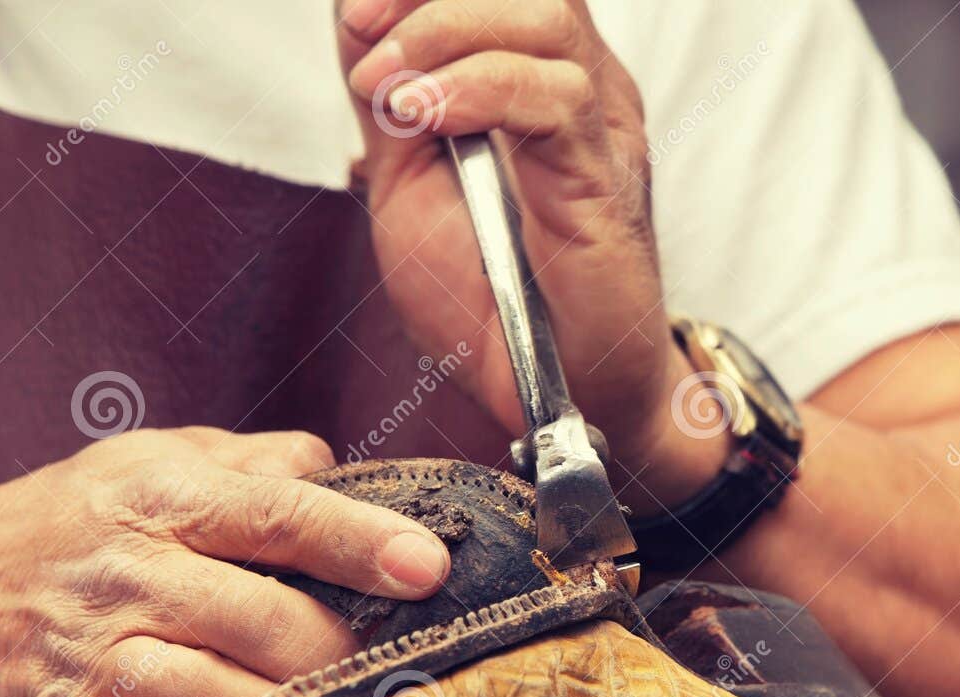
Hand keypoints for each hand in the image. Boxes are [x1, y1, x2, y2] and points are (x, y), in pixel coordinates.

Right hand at [0, 427, 448, 696]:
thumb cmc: (64, 525)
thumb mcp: (146, 460)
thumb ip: (249, 461)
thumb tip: (338, 464)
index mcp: (165, 502)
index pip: (279, 515)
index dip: (359, 539)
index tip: (429, 565)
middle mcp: (134, 578)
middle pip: (264, 621)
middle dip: (339, 655)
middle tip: (395, 675)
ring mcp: (97, 661)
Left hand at [337, 0, 722, 504]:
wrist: (558, 394)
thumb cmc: (495, 303)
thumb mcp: (411, 187)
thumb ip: (389, 105)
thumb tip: (353, 21)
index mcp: (537, 80)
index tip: (355, 13)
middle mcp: (581, 90)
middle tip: (363, 37)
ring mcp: (600, 132)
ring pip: (546, 20)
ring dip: (444, 36)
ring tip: (386, 91)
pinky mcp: (605, 184)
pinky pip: (555, 99)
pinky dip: (475, 90)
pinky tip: (419, 116)